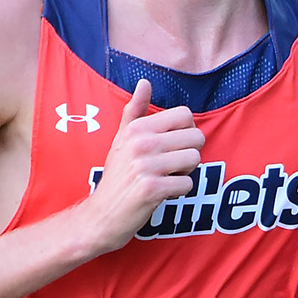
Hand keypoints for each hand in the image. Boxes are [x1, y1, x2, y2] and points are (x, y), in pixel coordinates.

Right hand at [81, 80, 203, 253]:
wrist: (101, 215)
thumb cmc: (117, 176)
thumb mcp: (122, 139)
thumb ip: (135, 111)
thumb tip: (144, 82)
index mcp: (137, 128)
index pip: (186, 115)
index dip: (185, 132)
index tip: (170, 146)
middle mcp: (141, 143)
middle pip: (196, 137)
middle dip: (189, 154)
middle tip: (168, 166)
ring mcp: (146, 166)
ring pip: (195, 160)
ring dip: (185, 173)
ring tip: (165, 178)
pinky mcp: (152, 189)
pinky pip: (188, 184)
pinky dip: (179, 191)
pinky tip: (161, 193)